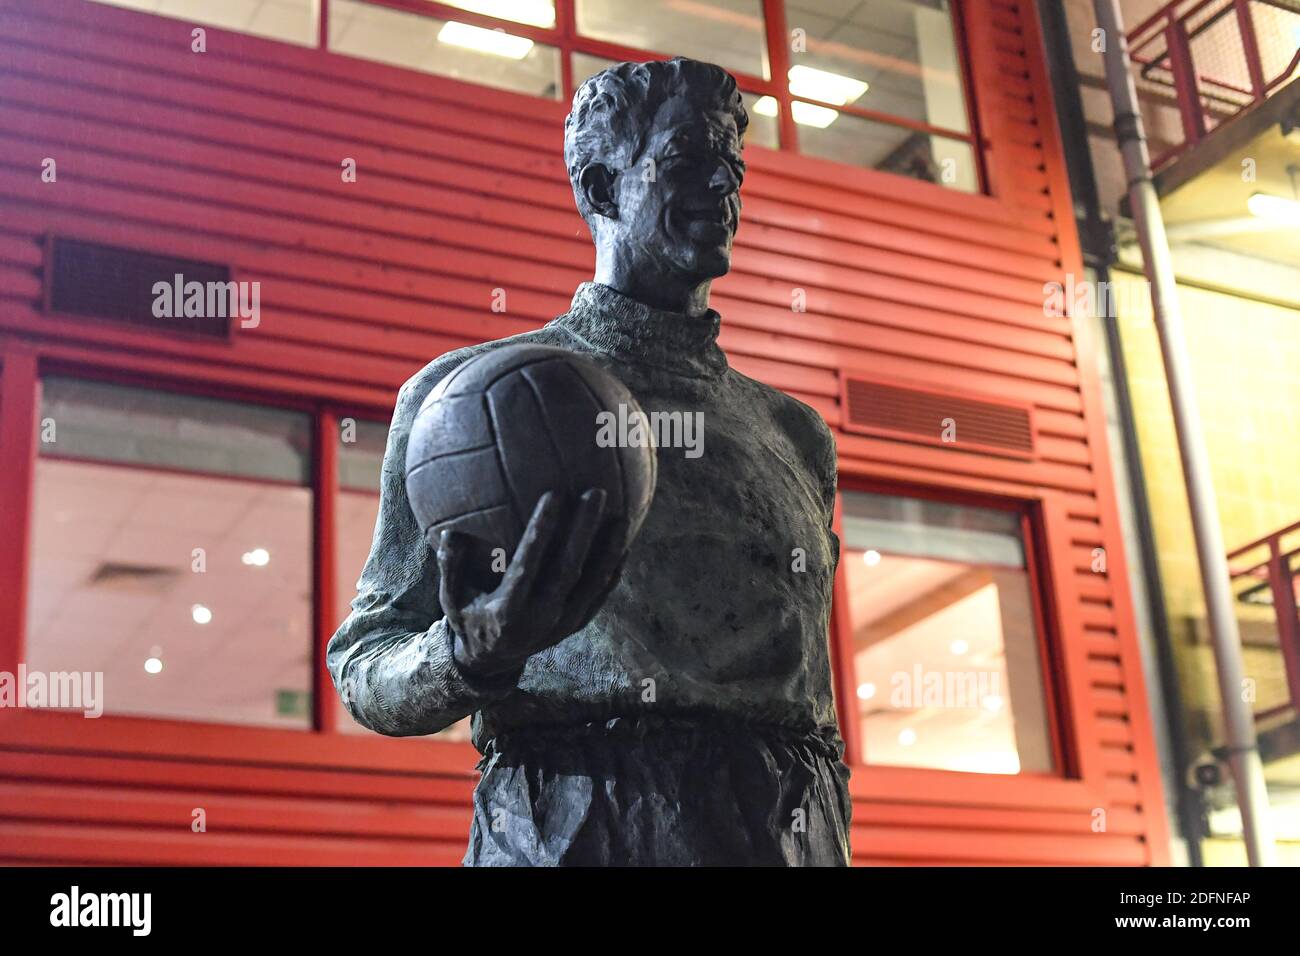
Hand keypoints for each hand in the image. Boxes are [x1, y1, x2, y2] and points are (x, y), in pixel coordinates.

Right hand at [437, 489, 626, 678]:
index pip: (529, 563)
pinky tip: (624, 545)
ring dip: (608, 549)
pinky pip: (600, 596)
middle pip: (568, 568)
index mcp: (508, 610)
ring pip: (592, 583)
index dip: (541, 530)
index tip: (553, 495)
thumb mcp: (451, 599)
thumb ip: (451, 568)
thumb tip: (449, 533)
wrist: (493, 662)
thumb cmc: (470, 617)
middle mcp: (541, 618)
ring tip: (623, 516)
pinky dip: (613, 573)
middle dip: (583, 529)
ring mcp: (563, 624)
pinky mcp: (576, 626)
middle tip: (595, 492)